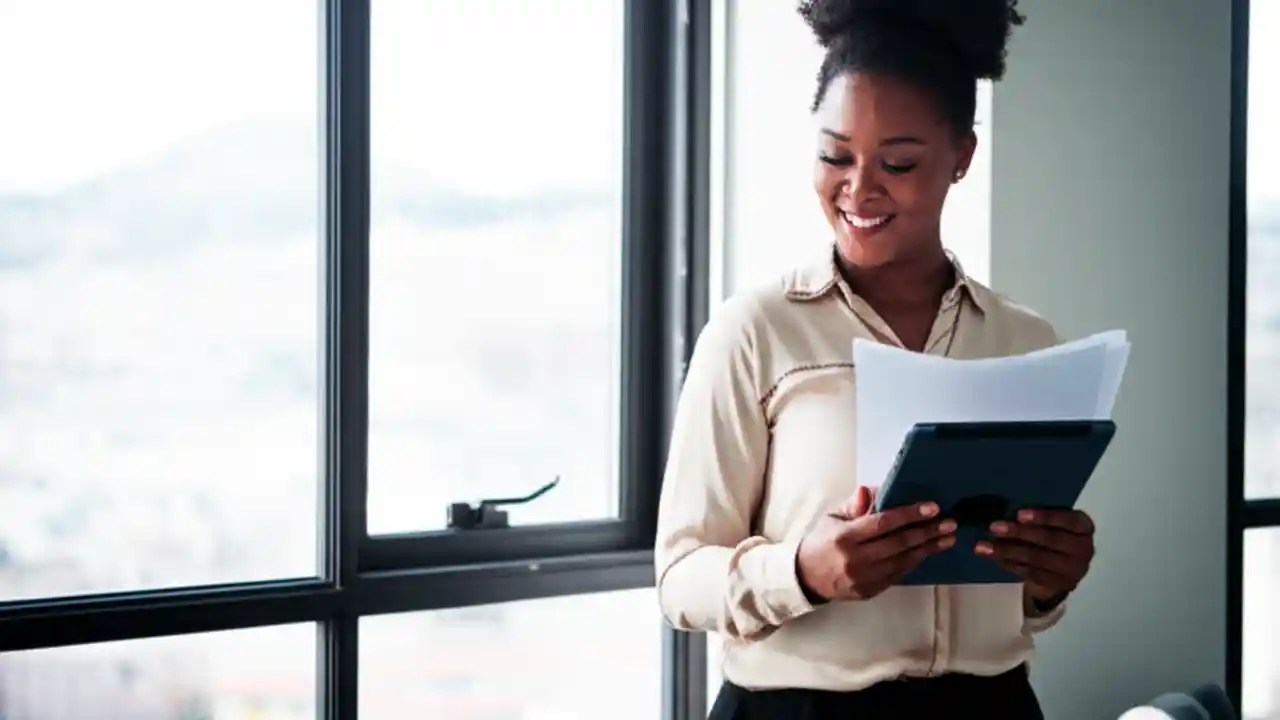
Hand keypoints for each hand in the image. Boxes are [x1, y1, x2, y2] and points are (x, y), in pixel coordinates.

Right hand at [797, 486, 957, 601]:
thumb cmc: (821, 542)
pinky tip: (927, 551)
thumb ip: (853, 505)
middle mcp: (855, 560)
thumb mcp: (831, 518)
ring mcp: (864, 579)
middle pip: (898, 543)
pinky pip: (898, 574)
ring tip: (947, 538)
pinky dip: (914, 561)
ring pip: (903, 561)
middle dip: (927, 532)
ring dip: (928, 549)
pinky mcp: (870, 591)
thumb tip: (870, 490)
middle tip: (949, 523)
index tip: (931, 507)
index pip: (882, 523)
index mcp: (844, 538)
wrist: (805, 578)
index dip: (909, 514)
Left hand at [975, 508, 1094, 605]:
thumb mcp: (1055, 522)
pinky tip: (994, 556)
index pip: (1068, 520)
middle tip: (994, 527)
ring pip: (1037, 559)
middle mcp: (1084, 549)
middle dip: (1019, 533)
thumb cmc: (1055, 534)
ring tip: (983, 545)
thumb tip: (1005, 510)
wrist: (1062, 568)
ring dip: (1008, 550)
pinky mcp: (1058, 585)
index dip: (1044, 517)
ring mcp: (1072, 571)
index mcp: (1084, 527)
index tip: (1019, 514)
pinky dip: (1010, 564)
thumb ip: (1038, 517)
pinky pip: (1030, 573)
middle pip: (1050, 540)